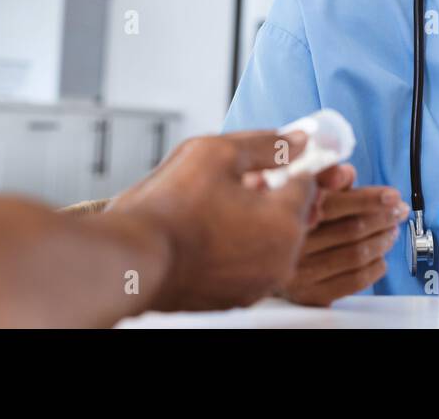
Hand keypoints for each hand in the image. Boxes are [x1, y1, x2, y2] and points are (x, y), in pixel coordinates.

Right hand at [108, 130, 316, 312]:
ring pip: (270, 239)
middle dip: (271, 193)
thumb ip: (266, 145)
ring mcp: (258, 283)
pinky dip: (237, 245)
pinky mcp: (235, 298)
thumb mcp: (218, 153)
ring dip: (254, 219)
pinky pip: (249, 262)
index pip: (307, 182)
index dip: (288, 163)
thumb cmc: (169, 210)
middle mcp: (280, 260)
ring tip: (215, 205)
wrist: (131, 262)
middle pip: (290, 213)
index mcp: (284, 223)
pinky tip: (207, 231)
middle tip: (236, 180)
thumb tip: (297, 140)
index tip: (272, 157)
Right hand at [280, 163, 407, 305]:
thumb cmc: (278, 217)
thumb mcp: (292, 189)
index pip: (336, 203)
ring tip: (391, 230)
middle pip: (352, 229)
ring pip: (356, 254)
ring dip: (382, 241)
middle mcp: (292, 244)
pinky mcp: (308, 293)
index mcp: (287, 213)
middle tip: (398, 210)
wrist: (249, 255)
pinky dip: (374, 268)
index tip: (391, 195)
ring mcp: (300, 272)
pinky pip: (353, 281)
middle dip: (383, 217)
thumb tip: (347, 173)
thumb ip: (321, 179)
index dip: (370, 198)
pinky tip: (380, 258)